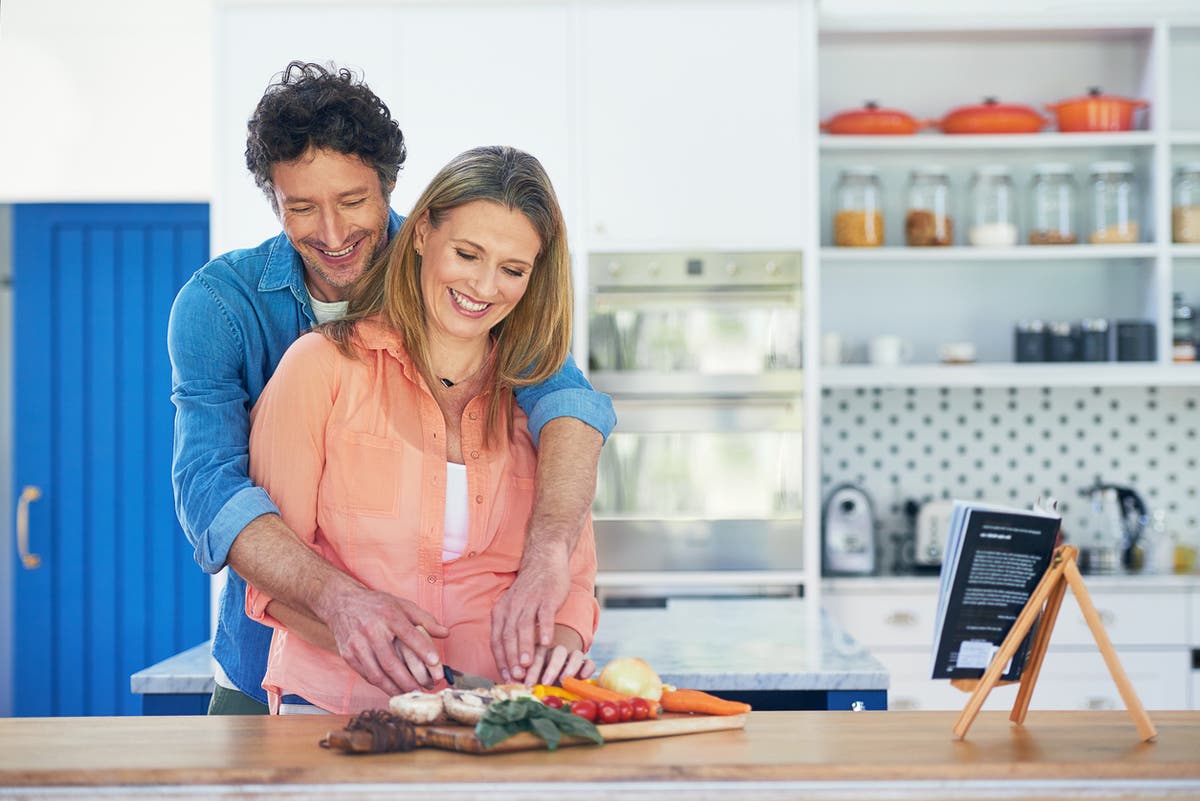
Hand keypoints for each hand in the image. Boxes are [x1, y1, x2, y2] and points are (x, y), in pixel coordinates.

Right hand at [322, 585, 448, 695]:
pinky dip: (381, 685)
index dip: (423, 649)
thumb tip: (446, 633)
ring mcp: (357, 645)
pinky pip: (367, 675)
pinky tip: (392, 689)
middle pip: (391, 662)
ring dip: (394, 688)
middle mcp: (371, 630)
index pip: (409, 635)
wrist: (342, 603)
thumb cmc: (378, 605)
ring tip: (408, 695)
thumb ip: (425, 620)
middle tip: (422, 690)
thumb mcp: (402, 605)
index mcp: (388, 616)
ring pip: (377, 674)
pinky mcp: (348, 655)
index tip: (436, 662)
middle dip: (408, 680)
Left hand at [490, 549, 569, 681]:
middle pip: (508, 636)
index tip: (506, 677)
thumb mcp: (513, 609)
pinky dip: (544, 629)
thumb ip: (510, 630)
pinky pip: (544, 615)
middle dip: (511, 658)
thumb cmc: (530, 591)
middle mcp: (512, 607)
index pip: (496, 640)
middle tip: (517, 676)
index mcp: (501, 612)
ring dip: (525, 647)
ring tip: (528, 665)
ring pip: (524, 627)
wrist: (544, 562)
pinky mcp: (546, 597)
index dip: (500, 660)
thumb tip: (510, 660)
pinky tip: (548, 642)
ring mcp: (529, 601)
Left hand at [523, 644, 594, 686]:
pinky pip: (589, 662)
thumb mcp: (529, 677)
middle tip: (546, 682)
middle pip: (557, 652)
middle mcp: (558, 651)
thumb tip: (510, 683)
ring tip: (564, 680)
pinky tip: (581, 678)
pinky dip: (587, 669)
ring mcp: (573, 657)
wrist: (557, 676)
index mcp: (542, 651)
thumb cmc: (538, 678)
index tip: (528, 684)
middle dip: (551, 668)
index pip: (537, 655)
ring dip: (570, 667)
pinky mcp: (585, 664)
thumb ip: (522, 679)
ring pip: (576, 655)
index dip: (532, 670)